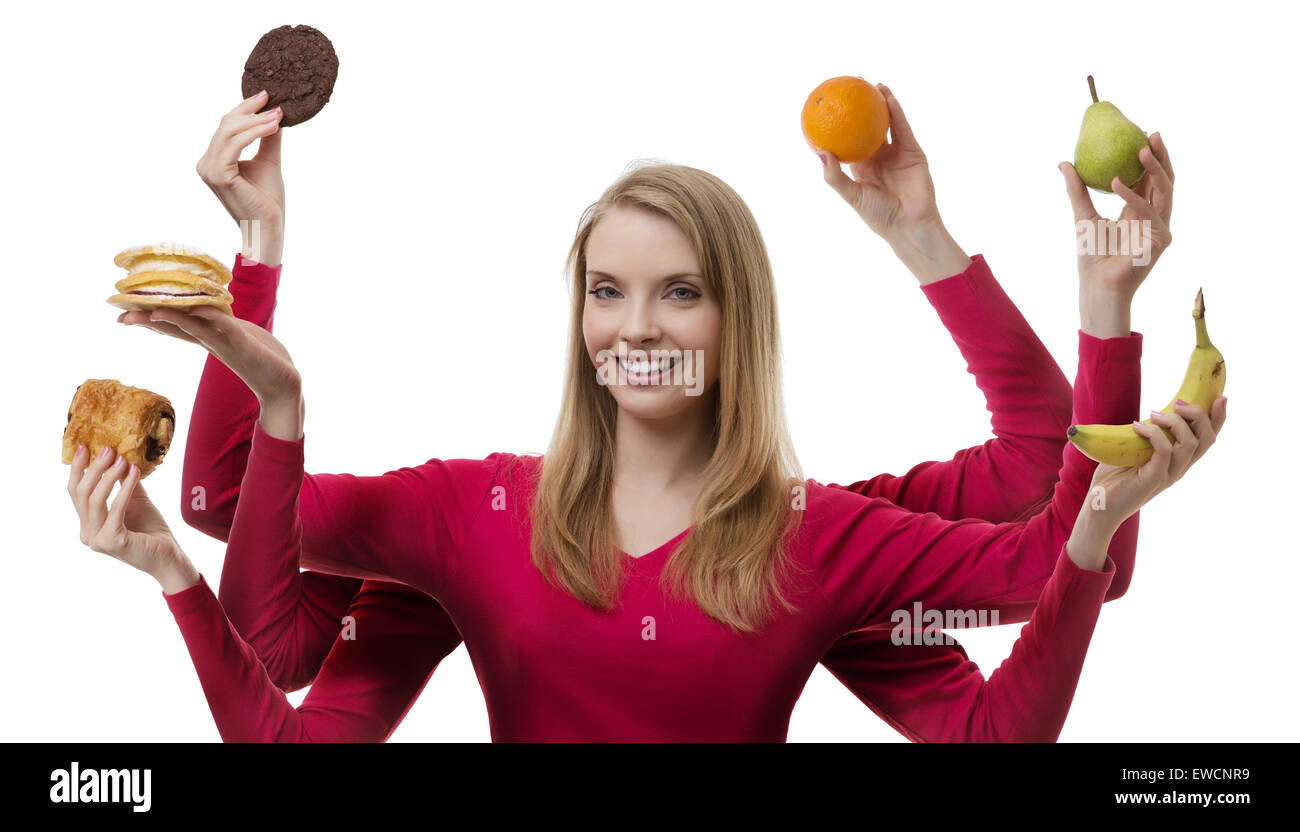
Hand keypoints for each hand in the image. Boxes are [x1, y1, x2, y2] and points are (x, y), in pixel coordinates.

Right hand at [67, 445, 196, 590]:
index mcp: (87, 524)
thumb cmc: (151, 529)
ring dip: (109, 476)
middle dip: (94, 468)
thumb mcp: (135, 500)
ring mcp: (97, 540)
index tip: (83, 447)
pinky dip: (124, 489)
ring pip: (94, 500)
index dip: (77, 469)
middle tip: (108, 449)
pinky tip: (134, 473)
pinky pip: (115, 509)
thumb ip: (124, 482)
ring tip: (123, 459)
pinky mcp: (112, 542)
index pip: (75, 492)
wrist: (168, 556)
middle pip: (81, 494)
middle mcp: (87, 533)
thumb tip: (121, 454)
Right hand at [117, 306, 301, 410]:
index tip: (123, 313)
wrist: (285, 383)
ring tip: (150, 312)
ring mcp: (226, 344)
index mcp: (208, 338)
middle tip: (120, 315)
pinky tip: (194, 309)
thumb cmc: (263, 357)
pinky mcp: (243, 344)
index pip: (173, 325)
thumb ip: (220, 325)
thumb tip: (203, 310)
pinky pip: (223, 327)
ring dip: (171, 319)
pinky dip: (208, 318)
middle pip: (174, 327)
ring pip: (193, 327)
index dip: (149, 318)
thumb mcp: (237, 335)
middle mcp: (212, 341)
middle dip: (147, 320)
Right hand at [196, 91, 284, 266]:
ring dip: (256, 121)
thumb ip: (267, 138)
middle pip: (226, 125)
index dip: (245, 108)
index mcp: (214, 159)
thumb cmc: (267, 200)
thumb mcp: (268, 160)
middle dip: (251, 110)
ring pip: (230, 132)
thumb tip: (274, 114)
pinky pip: (235, 144)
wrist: (268, 227)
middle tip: (274, 100)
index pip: (227, 126)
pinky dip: (255, 132)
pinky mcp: (218, 175)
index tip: (265, 95)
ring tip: (278, 115)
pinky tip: (273, 127)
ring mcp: (208, 169)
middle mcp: (206, 163)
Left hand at [819, 84, 969, 283]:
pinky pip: (903, 128)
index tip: (829, 109)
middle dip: (861, 109)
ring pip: (888, 124)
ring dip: (882, 103)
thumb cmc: (878, 215)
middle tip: (851, 87)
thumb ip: (835, 176)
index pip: (849, 142)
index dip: (840, 127)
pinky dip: (896, 113)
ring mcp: (897, 154)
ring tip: (872, 85)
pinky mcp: (913, 152)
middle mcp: (879, 158)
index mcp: (862, 168)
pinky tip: (888, 97)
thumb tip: (820, 153)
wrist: (909, 226)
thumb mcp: (852, 195)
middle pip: (868, 128)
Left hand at [1060, 133, 1173, 302]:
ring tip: (1140, 150)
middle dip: (1161, 156)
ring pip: (1165, 191)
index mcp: (1139, 211)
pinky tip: (1117, 182)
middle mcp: (1154, 217)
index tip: (1141, 132)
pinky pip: (1149, 213)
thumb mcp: (1082, 214)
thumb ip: (1076, 189)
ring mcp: (1160, 228)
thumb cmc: (1091, 256)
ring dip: (1154, 170)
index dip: (1149, 156)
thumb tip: (1063, 162)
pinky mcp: (1160, 240)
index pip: (1149, 178)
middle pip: (1164, 180)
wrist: (1096, 285)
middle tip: (1150, 134)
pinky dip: (1134, 197)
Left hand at [1083, 397, 1226, 533]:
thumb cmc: (1114, 476)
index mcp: (1179, 460)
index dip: (1218, 419)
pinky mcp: (1154, 479)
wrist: (1099, 506)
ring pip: (1190, 443)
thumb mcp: (1135, 450)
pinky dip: (1154, 434)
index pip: (1208, 438)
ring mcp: (1169, 475)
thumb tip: (1152, 412)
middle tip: (1177, 401)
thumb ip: (1149, 435)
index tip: (1219, 397)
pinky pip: (1164, 451)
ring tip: (1153, 413)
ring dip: (1175, 422)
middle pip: (1207, 439)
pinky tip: (1137, 426)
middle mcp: (1179, 468)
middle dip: (1200, 415)